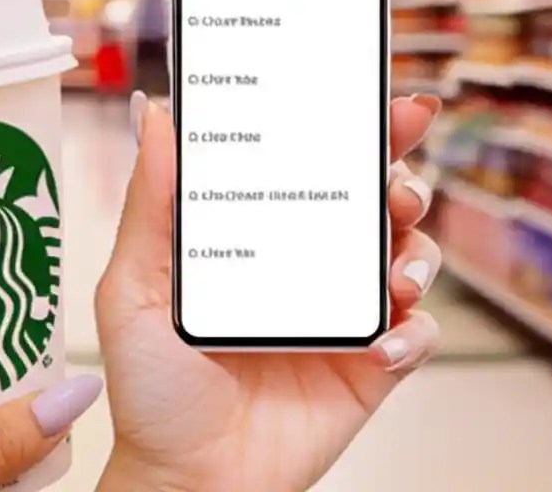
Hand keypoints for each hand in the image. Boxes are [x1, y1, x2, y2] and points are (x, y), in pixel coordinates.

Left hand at [95, 94, 443, 491]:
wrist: (187, 480)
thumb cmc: (152, 391)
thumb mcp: (134, 288)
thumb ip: (151, 204)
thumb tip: (155, 115)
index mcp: (259, 237)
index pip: (310, 166)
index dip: (350, 129)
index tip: (377, 98)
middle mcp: (307, 267)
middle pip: (374, 200)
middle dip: (401, 173)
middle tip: (396, 179)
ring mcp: (342, 314)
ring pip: (410, 255)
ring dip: (417, 248)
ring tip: (395, 267)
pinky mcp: (371, 366)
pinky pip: (417, 334)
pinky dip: (414, 330)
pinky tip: (380, 342)